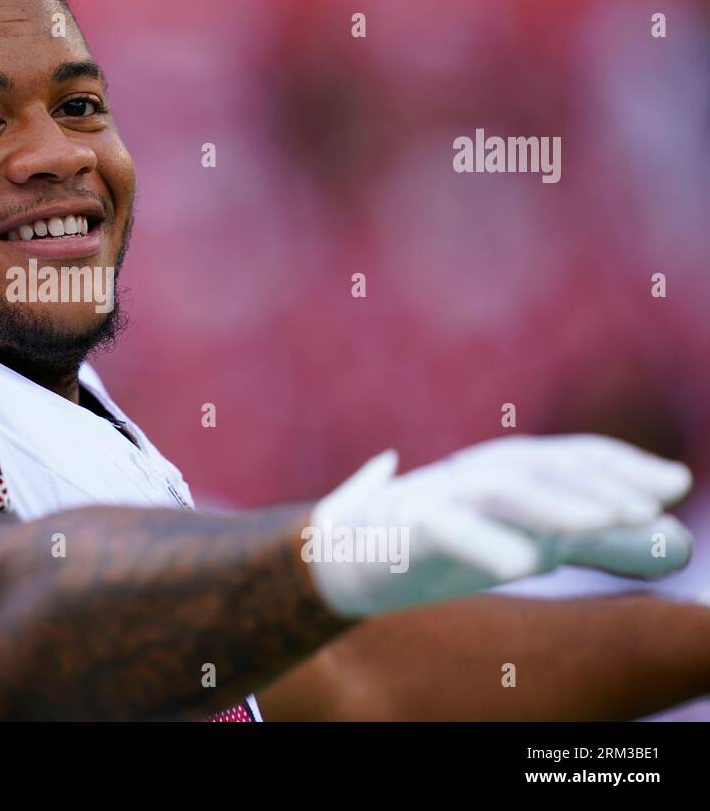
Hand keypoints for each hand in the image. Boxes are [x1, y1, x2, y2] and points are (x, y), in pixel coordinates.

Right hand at [305, 434, 693, 617]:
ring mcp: (435, 493)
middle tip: (648, 506)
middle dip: (597, 483)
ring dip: (554, 502)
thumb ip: (599, 541)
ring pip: (500, 488)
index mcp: (504, 471)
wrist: (346, 556)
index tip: (674, 484)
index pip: (569, 458)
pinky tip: (523, 563)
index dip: (621, 467)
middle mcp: (473, 473)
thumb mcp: (532, 541)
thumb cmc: (445, 545)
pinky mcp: (402, 524)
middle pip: (540, 467)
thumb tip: (679, 540)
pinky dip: (484, 539)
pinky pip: (446, 526)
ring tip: (602, 524)